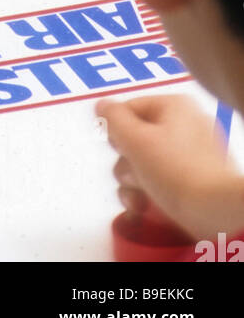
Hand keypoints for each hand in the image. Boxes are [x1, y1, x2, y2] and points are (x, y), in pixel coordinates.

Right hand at [97, 93, 243, 240]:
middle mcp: (186, 124)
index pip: (128, 108)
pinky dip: (148, 191)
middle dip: (125, 162)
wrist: (216, 212)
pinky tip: (143, 206)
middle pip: (136, 137)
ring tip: (138, 197)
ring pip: (146, 161)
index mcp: (175, 106)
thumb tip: (101, 105)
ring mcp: (193, 154)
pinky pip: (162, 178)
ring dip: (132, 181)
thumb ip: (112, 118)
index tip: (114, 149)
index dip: (115, 129)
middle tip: (132, 174)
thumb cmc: (174, 171)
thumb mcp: (135, 139)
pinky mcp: (195, 180)